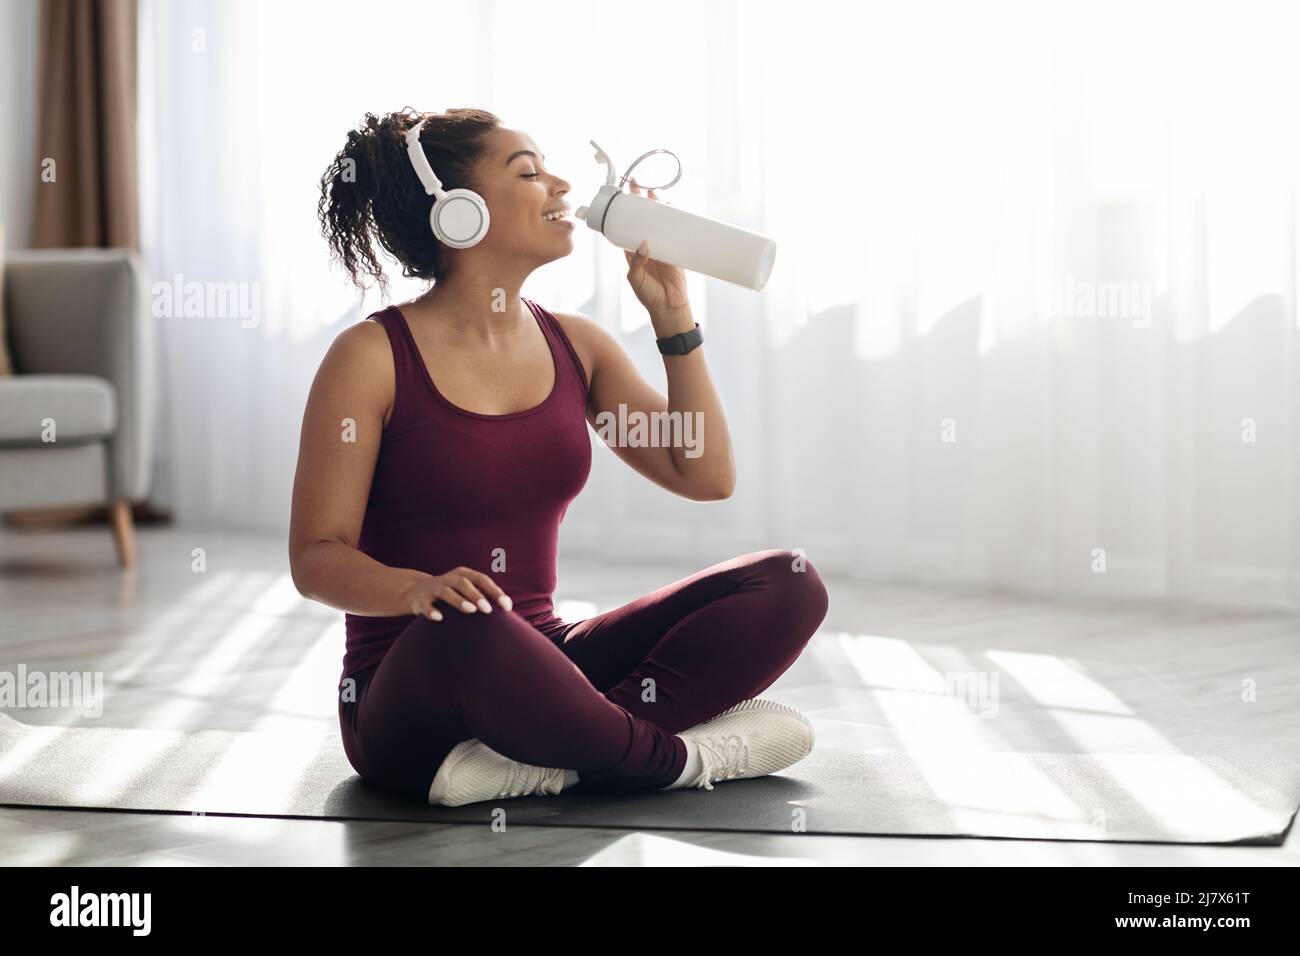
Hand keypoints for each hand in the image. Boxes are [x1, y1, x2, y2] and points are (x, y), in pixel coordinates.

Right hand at [404, 566, 512, 620]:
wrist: (416, 591)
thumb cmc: (452, 594)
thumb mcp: (467, 590)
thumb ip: (484, 597)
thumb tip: (508, 610)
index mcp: (463, 574)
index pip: (482, 579)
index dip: (495, 591)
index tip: (507, 606)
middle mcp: (449, 579)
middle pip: (463, 583)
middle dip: (476, 595)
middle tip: (488, 609)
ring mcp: (434, 588)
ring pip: (446, 592)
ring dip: (458, 600)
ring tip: (470, 610)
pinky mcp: (421, 600)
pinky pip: (425, 605)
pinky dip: (431, 611)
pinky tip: (439, 618)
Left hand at [623, 178, 689, 316]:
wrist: (669, 307)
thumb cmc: (648, 295)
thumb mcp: (636, 278)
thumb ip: (636, 262)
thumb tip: (643, 244)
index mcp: (631, 252)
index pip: (624, 228)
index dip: (622, 213)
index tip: (620, 198)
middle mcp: (645, 247)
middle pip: (641, 219)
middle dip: (638, 203)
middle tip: (636, 184)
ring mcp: (661, 247)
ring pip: (657, 223)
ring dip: (656, 208)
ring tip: (653, 192)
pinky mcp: (675, 250)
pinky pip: (673, 232)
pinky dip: (673, 221)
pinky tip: (672, 209)